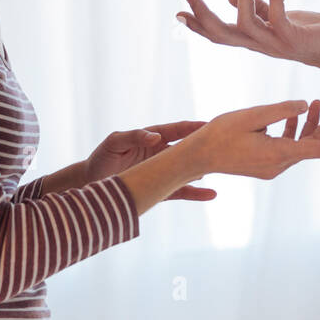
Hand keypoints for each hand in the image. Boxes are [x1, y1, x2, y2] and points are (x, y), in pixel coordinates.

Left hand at [85, 120, 216, 201]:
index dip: (194, 127)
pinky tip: (212, 194)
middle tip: (226, 145)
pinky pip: (182, 191)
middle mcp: (162, 153)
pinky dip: (197, 193)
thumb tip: (156, 137)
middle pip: (189, 149)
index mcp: (153, 137)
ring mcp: (163, 172)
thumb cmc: (103, 157)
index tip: (211, 125)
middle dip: (205, 147)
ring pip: (189, 170)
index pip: (178, 130)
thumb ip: (134, 137)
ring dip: (204, 169)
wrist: (92, 183)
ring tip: (223, 169)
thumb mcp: (115, 142)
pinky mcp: (161, 190)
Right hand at [178, 0, 319, 93]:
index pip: (219, 35)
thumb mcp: (280, 19)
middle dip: (202, 15)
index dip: (197, 26)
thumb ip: (258, 10)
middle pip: (222, 34)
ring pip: (245, 22)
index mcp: (254, 40)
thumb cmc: (311, 34)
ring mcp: (276, 44)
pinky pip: (277, 17)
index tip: (177, 13)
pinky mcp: (294, 39)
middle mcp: (260, 45)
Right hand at [189, 99, 319, 179]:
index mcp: (278, 154)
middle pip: (313, 144)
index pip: (319, 149)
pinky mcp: (266, 164)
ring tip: (318, 103)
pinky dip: (293, 131)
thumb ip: (280, 110)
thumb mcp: (251, 115)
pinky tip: (294, 113)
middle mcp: (279, 164)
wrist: (198, 157)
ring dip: (310, 125)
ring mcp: (272, 166)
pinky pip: (287, 147)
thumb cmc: (221, 134)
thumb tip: (305, 104)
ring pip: (301, 145)